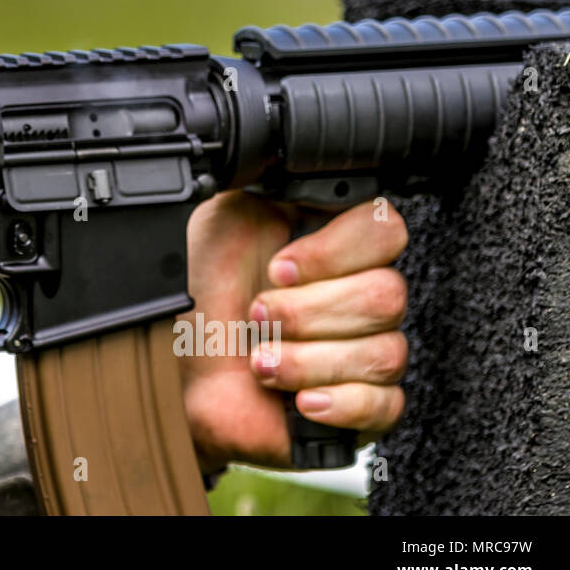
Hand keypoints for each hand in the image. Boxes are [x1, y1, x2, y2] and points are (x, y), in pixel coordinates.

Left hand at [178, 191, 408, 471]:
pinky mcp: (364, 405)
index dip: (335, 252)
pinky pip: (384, 404)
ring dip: (307, 360)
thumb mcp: (221, 224)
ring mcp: (365, 350)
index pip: (385, 229)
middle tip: (258, 316)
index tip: (279, 267)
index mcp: (332, 245)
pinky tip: (301, 398)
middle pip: (387, 295)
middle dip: (307, 312)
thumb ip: (265, 187)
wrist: (183, 375)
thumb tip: (294, 163)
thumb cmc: (200, 302)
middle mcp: (357, 293)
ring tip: (261, 361)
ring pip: (383, 352)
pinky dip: (339, 402)